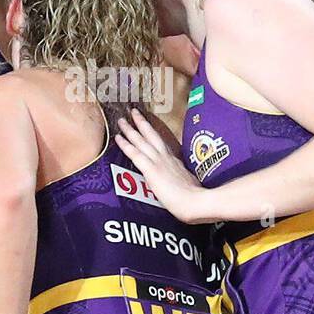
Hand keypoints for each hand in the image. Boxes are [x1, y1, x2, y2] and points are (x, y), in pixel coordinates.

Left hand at [115, 109, 210, 223]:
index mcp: (176, 163)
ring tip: (122, 120)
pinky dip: (126, 145)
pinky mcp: (152, 169)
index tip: (149, 129)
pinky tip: (118, 138)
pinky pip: (135, 154)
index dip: (154, 136)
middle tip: (134, 112)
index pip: (162, 146)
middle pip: (152, 136)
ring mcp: (159, 162)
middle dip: (142, 123)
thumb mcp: (191, 186)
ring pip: (141, 141)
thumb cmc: (195, 199)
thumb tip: (184, 187)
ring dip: (130, 130)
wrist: (195, 202)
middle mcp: (167, 158)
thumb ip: (184, 183)